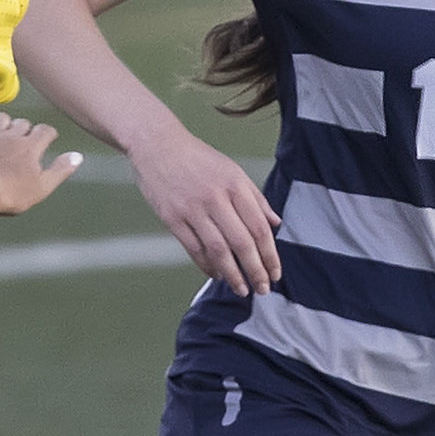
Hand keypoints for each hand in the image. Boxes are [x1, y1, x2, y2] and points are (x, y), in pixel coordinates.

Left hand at [0, 112, 82, 214]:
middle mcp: (13, 136)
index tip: (49, 138)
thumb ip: (60, 170)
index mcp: (32, 147)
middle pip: (24, 123)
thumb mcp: (41, 186)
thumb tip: (78, 157)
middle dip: (27, 129)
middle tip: (26, 139)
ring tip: (5, 134)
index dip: (48, 134)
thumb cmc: (9, 191)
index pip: (46, 130)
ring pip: (3, 119)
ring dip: (6, 124)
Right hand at [131, 131, 281, 296]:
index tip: (276, 274)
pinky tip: (216, 274)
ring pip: (217, 250)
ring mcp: (192, 209)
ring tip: (241, 289)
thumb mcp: (233, 171)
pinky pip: (193, 248)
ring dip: (232, 274)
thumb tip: (276, 223)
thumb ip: (256, 198)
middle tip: (263, 289)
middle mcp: (215, 198)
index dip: (270, 255)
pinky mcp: (172, 218)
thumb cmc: (199, 159)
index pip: (259, 228)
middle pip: (241, 243)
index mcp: (235, 185)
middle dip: (255, 270)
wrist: (158, 146)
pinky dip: (206, 265)